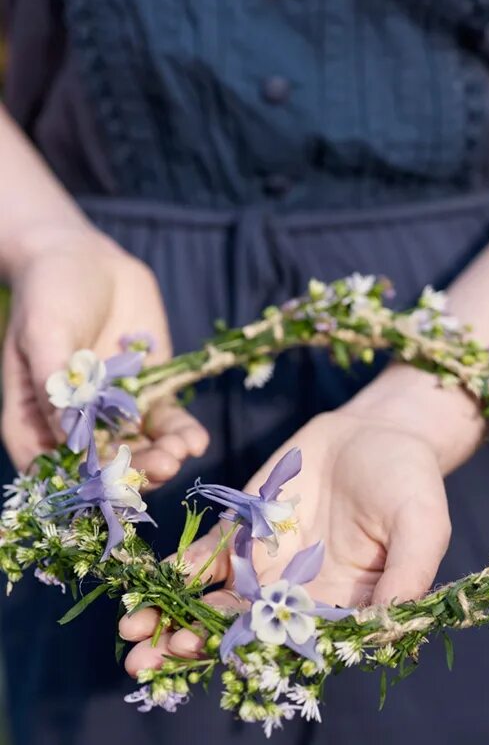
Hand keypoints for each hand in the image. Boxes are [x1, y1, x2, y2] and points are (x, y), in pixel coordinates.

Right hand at [1, 227, 207, 479]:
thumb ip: (55, 385)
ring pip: (140, 450)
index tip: (111, 485)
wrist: (86, 259)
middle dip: (135, 472)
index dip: (83, 484)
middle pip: (105, 467)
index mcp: (35, 420)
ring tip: (182, 453)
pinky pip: (166, 424)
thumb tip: (70, 437)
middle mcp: (76, 426)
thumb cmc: (49, 293)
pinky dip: (182, 434)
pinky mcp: (149, 395)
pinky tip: (197, 441)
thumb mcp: (44, 334)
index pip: (56, 469)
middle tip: (161, 468)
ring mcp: (115, 413)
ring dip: (163, 457)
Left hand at [120, 366, 485, 674]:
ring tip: (133, 632)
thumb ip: (407, 574)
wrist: (378, 429)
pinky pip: (211, 555)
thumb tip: (389, 628)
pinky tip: (154, 581)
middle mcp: (298, 593)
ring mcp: (269, 562)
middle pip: (242, 631)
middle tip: (146, 663)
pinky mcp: (249, 527)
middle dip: (194, 647)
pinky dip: (181, 570)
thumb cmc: (411, 480)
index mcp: (341, 606)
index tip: (210, 666)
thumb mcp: (422, 525)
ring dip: (173, 618)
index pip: (289, 645)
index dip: (249, 658)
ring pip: (216, 599)